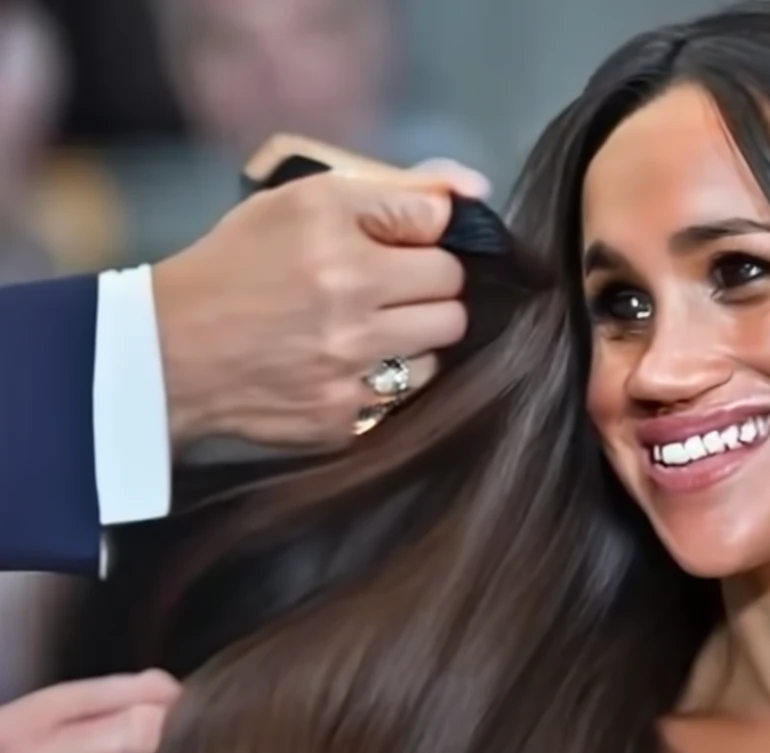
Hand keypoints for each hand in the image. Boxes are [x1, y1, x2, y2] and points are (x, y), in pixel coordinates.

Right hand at [151, 158, 490, 450]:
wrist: (169, 352)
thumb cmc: (237, 267)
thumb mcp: (300, 201)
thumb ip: (393, 189)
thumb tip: (475, 189)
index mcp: (337, 236)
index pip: (440, 231)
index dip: (420, 239)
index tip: (395, 248)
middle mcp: (348, 301)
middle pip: (451, 296)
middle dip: (428, 290)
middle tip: (388, 292)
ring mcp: (348, 368)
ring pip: (438, 352)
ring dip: (414, 341)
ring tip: (366, 332)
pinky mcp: (343, 420)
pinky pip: (405, 399)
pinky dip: (387, 383)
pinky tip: (348, 369)